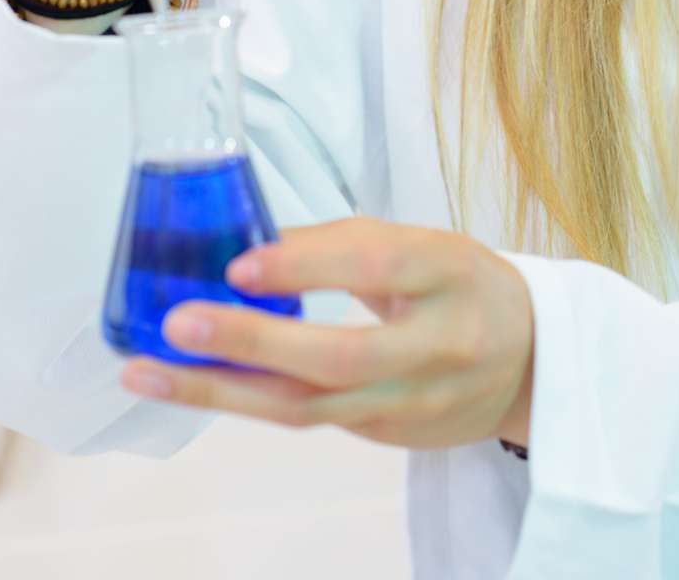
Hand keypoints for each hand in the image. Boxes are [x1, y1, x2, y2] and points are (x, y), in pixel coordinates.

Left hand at [119, 217, 534, 450]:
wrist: (528, 362)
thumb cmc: (461, 286)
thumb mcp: (423, 243)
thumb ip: (344, 244)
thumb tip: (248, 245)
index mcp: (448, 272)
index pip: (376, 266)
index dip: (307, 266)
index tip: (240, 263)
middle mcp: (434, 345)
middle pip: (338, 355)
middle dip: (250, 342)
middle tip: (178, 323)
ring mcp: (410, 403)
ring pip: (308, 406)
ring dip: (221, 390)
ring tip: (149, 371)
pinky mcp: (386, 436)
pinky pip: (306, 418)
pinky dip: (246, 400)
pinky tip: (194, 381)